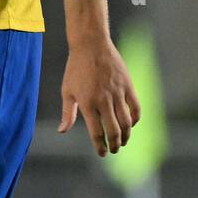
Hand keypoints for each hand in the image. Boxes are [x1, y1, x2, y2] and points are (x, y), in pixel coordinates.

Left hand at [58, 37, 140, 155]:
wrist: (90, 45)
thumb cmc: (76, 69)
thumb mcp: (67, 91)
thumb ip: (67, 113)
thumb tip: (62, 131)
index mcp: (87, 103)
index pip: (97, 132)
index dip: (100, 146)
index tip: (102, 153)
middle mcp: (103, 100)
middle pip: (114, 130)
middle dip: (115, 144)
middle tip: (114, 149)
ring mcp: (117, 93)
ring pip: (126, 122)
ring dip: (126, 135)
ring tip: (123, 141)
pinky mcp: (128, 85)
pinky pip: (135, 107)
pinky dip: (135, 119)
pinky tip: (131, 124)